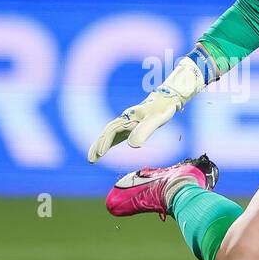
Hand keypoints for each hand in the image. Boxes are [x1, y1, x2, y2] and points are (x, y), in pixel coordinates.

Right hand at [88, 56, 205, 162]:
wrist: (167, 99)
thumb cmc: (162, 109)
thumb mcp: (155, 120)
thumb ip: (144, 131)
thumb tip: (132, 145)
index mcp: (128, 117)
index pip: (112, 131)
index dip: (105, 142)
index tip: (100, 154)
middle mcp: (125, 119)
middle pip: (107, 133)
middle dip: (98, 145)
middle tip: (91, 160)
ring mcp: (127, 122)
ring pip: (110, 134)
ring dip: (101, 144)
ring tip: (93, 158)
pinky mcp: (131, 126)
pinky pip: (116, 134)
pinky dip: (108, 142)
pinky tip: (105, 149)